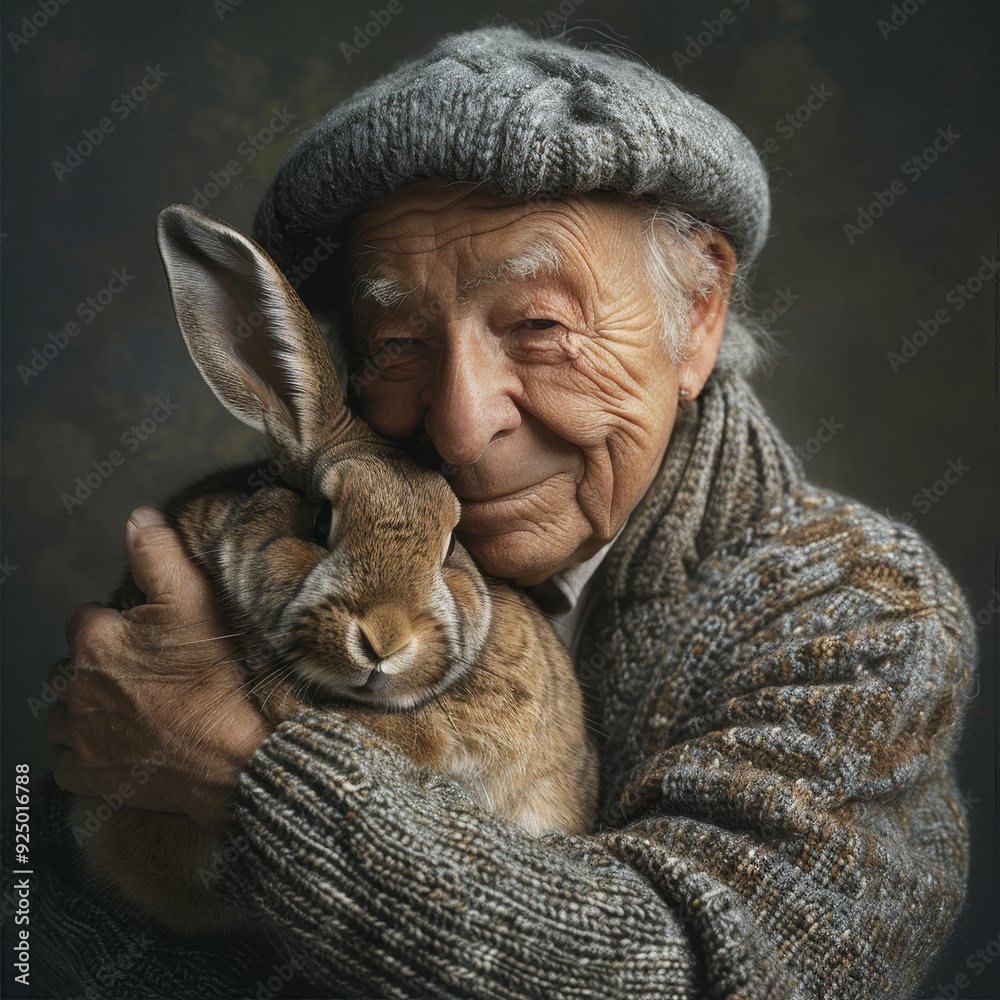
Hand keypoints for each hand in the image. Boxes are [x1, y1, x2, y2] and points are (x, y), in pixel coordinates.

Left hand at [47, 506, 270, 834]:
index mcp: (95, 639)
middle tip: (143, 672)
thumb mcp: (197, 599)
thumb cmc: (216, 679)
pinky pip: (66, 760)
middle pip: (71, 666)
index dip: (117, 623)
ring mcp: (79, 735)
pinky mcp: (88, 774)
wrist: (234, 754)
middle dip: (97, 665)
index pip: (85, 618)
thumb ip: (159, 553)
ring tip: (129, 707)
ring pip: (62, 713)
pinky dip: (84, 752)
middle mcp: (76, 686)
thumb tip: (139, 518)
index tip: (147, 635)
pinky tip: (117, 743)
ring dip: (84, 708)